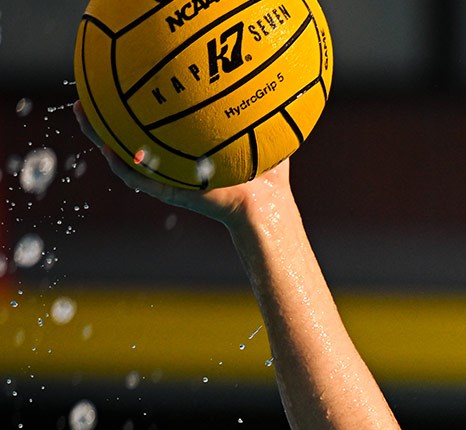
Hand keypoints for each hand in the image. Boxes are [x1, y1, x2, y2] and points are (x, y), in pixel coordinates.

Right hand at [72, 102, 287, 226]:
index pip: (149, 125)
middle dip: (101, 120)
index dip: (129, 109)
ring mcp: (168, 178)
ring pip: (124, 158)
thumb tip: (254, 74)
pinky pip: (141, 180)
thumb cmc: (263, 170)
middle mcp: (170, 162)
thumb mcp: (253, 130)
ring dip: (101, 138)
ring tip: (83, 117)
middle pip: (126, 139)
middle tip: (82, 100)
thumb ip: (248, 107)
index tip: (111, 86)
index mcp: (181, 149)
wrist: (268, 204)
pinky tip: (110, 152)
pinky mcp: (174, 193)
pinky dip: (125, 167)